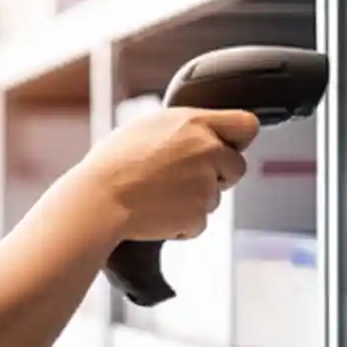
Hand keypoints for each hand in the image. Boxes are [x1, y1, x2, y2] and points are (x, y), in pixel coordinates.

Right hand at [73, 107, 259, 240]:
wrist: (100, 199)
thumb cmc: (113, 163)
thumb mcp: (148, 126)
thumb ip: (183, 128)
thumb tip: (201, 133)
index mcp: (194, 123)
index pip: (246, 124)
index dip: (238, 139)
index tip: (228, 147)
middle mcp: (207, 150)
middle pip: (237, 166)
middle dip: (219, 175)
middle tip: (186, 178)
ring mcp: (206, 184)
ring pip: (215, 196)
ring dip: (195, 200)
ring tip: (158, 195)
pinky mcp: (199, 214)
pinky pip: (199, 222)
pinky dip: (182, 223)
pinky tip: (156, 212)